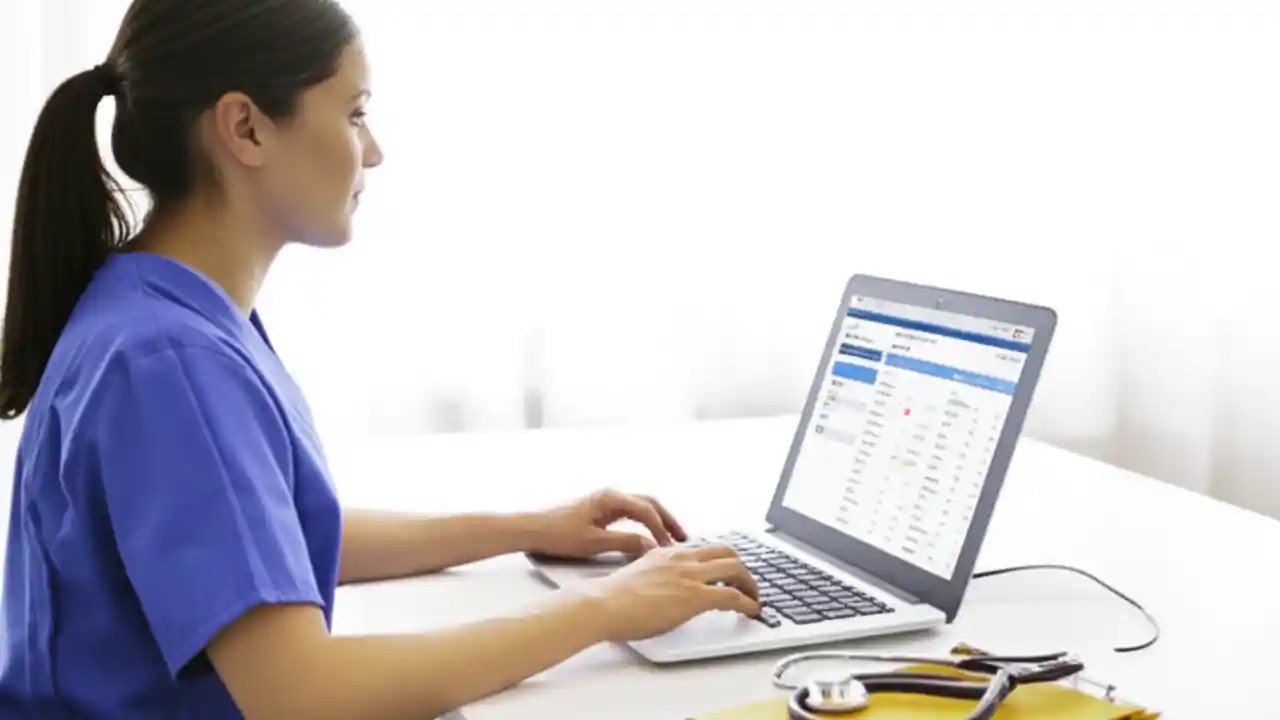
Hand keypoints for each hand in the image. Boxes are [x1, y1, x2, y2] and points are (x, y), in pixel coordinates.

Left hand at [527, 488, 688, 558]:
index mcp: (610, 498)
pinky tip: (647, 536)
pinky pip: (629, 513)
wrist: (532, 529)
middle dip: (667, 520)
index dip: (661, 529)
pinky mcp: (600, 510)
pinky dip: (643, 523)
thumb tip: (650, 546)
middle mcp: (611, 495)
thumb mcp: (593, 543)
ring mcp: (605, 501)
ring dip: (656, 521)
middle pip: (648, 503)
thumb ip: (625, 543)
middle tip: (682, 537)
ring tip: (670, 538)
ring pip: (640, 507)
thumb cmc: (558, 534)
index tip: (670, 547)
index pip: (646, 510)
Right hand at [579, 544, 760, 641]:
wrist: (603, 604)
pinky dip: (748, 602)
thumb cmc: (613, 598)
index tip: (729, 572)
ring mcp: (690, 575)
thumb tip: (666, 588)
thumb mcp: (640, 576)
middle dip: (742, 569)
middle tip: (746, 584)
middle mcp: (682, 558)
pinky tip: (752, 610)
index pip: (706, 549)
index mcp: (668, 553)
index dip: (723, 561)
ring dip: (750, 584)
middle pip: (727, 553)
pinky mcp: (694, 596)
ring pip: (736, 569)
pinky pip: (732, 595)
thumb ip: (659, 575)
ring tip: (754, 598)